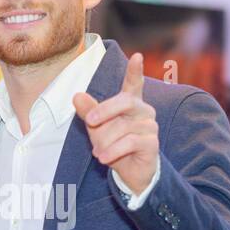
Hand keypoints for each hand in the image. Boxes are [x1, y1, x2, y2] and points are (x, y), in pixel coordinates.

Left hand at [72, 52, 158, 194]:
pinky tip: (104, 158)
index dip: (135, 71)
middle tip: (89, 121)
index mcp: (130, 103)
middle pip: (126, 102)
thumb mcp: (96, 128)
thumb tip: (77, 96)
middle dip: (105, 110)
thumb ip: (88, 111)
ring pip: (124, 127)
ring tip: (97, 153)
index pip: (134, 83)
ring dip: (105, 141)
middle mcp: (143, 111)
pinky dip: (113, 151)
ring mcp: (150, 126)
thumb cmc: (113, 145)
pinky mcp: (152, 143)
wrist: (129, 173)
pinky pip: (130, 142)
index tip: (138, 56)